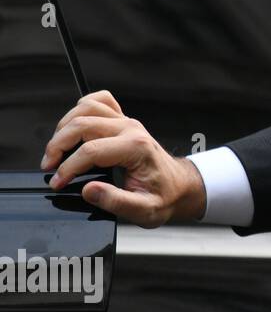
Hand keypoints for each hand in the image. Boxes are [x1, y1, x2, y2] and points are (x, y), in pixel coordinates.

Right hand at [41, 90, 206, 227]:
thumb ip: (116, 202)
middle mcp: (131, 129)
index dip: (67, 168)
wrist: (180, 186)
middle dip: (58, 145)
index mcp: (136, 148)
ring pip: (87, 108)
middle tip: (49, 167)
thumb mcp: (144, 210)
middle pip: (83, 124)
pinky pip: (100, 101)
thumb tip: (88, 190)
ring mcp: (127, 122)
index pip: (91, 151)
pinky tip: (74, 126)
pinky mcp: (123, 121)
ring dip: (64, 126)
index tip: (57, 183)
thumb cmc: (164, 196)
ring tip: (56, 149)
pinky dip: (82, 108)